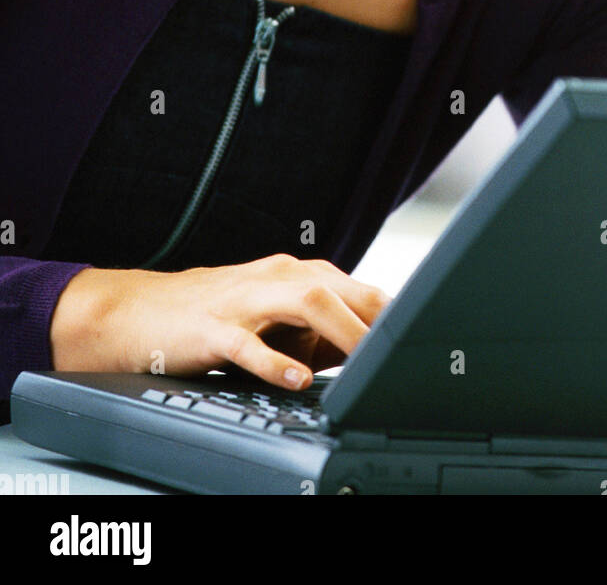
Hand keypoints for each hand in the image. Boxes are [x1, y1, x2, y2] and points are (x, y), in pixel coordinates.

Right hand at [49, 255, 391, 390]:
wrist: (135, 312)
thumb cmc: (212, 318)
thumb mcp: (273, 321)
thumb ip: (319, 333)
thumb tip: (367, 351)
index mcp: (295, 275)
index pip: (356, 287)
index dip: (391, 312)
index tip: (424, 334)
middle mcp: (276, 278)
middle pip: (339, 286)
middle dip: (377, 314)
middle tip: (409, 346)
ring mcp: (244, 301)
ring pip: (305, 301)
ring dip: (342, 327)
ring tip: (369, 356)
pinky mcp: (213, 328)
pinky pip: (248, 343)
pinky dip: (275, 360)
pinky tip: (298, 377)